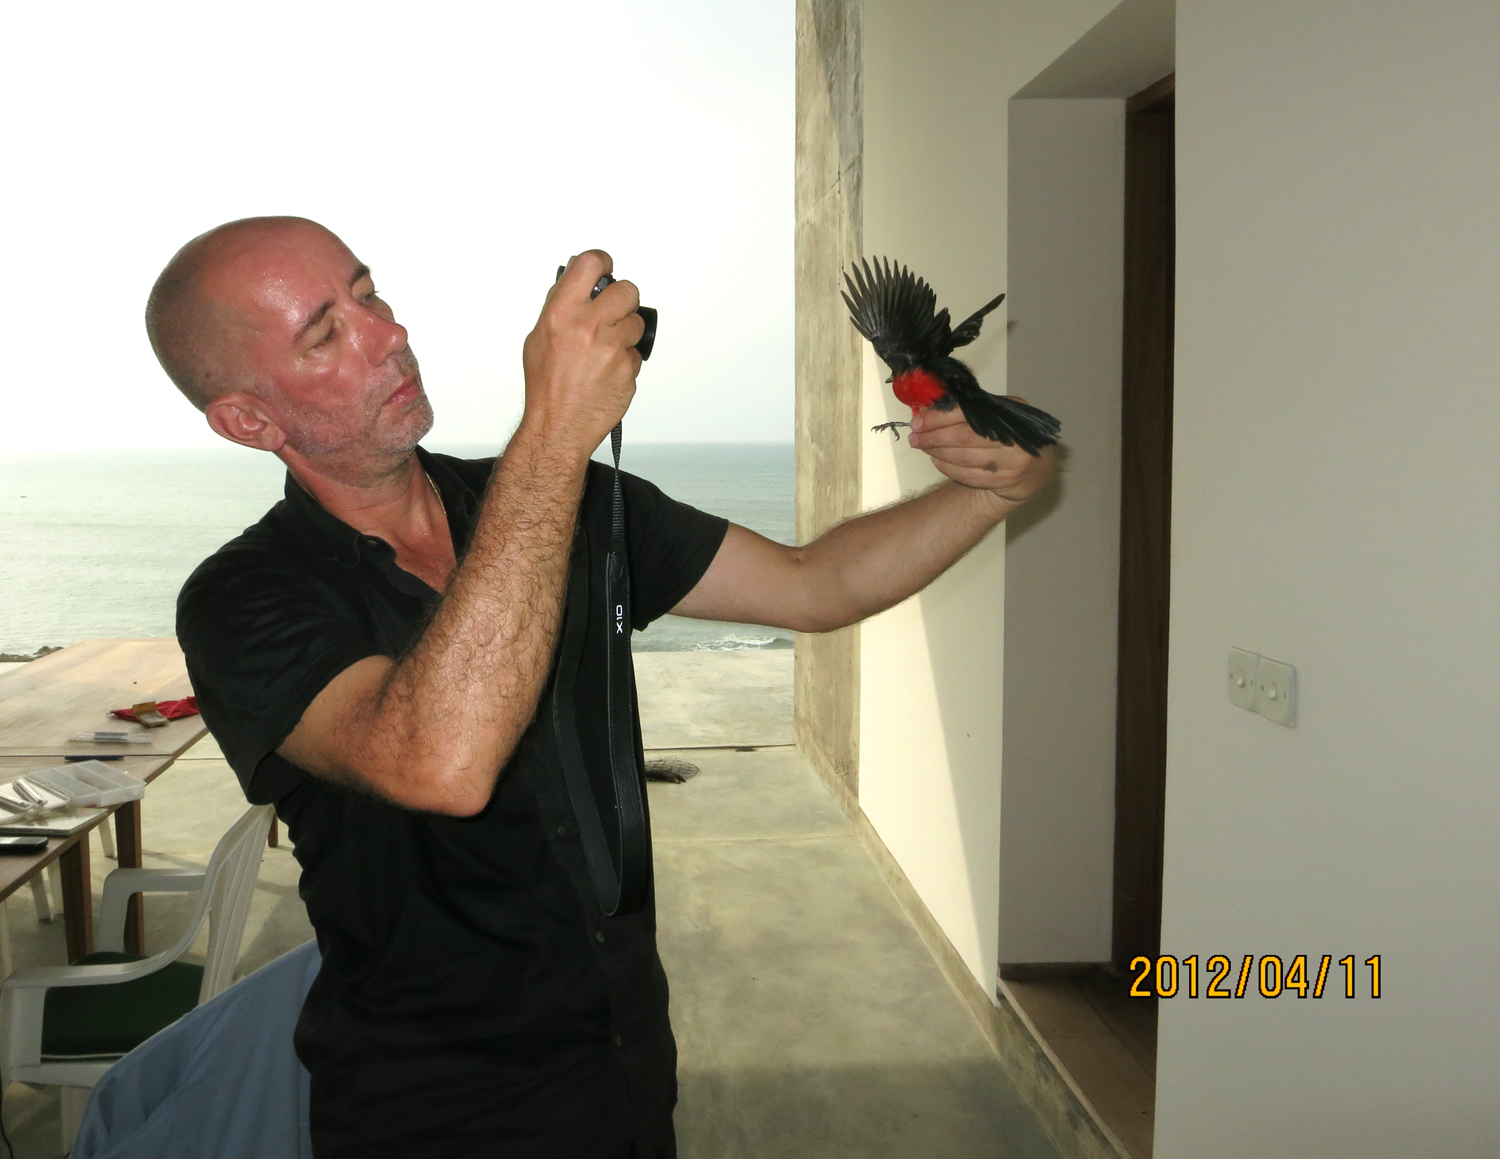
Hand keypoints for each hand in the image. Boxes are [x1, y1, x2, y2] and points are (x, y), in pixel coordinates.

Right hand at [519, 250, 645, 454]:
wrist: (559, 424)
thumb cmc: (546, 386)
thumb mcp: (539, 337)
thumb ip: (560, 306)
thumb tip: (574, 282)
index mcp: (563, 312)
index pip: (591, 263)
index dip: (602, 262)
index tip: (605, 266)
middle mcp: (590, 326)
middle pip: (627, 289)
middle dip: (622, 299)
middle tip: (613, 310)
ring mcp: (613, 348)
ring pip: (636, 322)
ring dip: (626, 331)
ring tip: (606, 348)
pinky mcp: (629, 368)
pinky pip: (636, 353)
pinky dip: (626, 359)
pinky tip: (607, 370)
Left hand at [907, 404, 1054, 506]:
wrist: (1034, 469)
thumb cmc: (1008, 438)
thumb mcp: (996, 417)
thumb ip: (969, 412)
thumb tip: (928, 410)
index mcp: (1012, 413)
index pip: (969, 413)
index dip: (940, 417)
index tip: (918, 421)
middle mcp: (1016, 437)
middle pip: (964, 437)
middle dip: (934, 437)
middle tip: (915, 437)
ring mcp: (1013, 462)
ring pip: (964, 458)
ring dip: (938, 453)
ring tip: (924, 447)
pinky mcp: (1006, 481)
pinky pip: (968, 475)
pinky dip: (948, 468)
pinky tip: (937, 461)